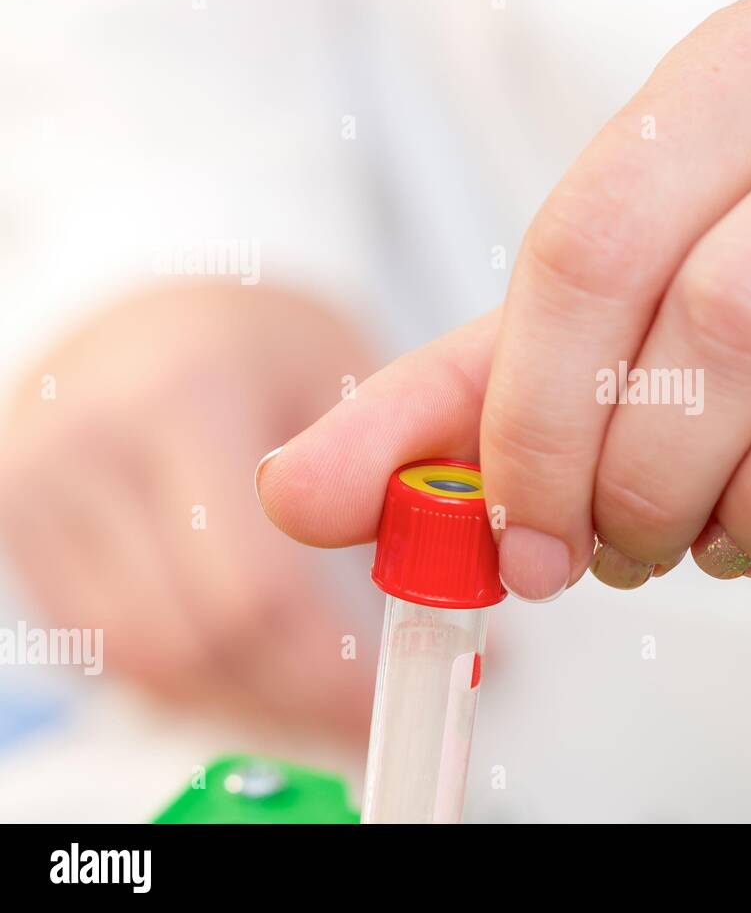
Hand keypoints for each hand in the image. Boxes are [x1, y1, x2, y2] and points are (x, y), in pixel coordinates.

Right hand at [0, 283, 376, 734]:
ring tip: (314, 693)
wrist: (152, 297)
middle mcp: (93, 448)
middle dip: (291, 698)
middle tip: (359, 708)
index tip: (388, 689)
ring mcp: (38, 490)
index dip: (328, 669)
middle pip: (196, 640)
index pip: (257, 590)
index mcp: (190, 400)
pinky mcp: (16, 525)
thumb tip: (451, 592)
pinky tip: (250, 665)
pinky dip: (185, 676)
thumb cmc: (261, 338)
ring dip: (239, 698)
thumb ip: (389, 475)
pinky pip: (103, 646)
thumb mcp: (344, 371)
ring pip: (146, 661)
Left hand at [258, 0, 750, 600]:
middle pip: (732, 310)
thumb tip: (307, 496)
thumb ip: (461, 392)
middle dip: (651, 478)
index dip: (537, 417)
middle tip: (630, 550)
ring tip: (738, 543)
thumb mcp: (611, 299)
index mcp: (745, 64)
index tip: (525, 528)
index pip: (594, 240)